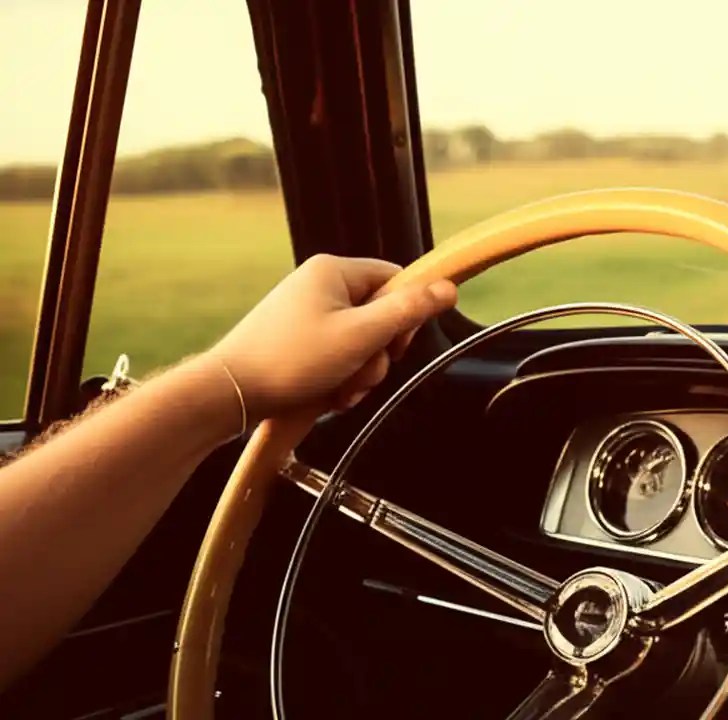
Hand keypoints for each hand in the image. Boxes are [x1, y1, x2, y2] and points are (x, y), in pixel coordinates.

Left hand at [208, 254, 456, 419]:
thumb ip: (406, 311)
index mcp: (334, 272)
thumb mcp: (360, 336)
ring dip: (359, 371)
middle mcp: (319, 286)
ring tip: (339, 389)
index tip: (396, 345)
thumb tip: (447, 288)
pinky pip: (337, 355)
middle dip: (378, 354)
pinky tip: (327, 394)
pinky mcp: (297, 341)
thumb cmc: (291, 360)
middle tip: (361, 373)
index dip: (406, 314)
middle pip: (380, 315)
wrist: (229, 393)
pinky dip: (339, 378)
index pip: (395, 279)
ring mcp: (306, 314)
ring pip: (360, 342)